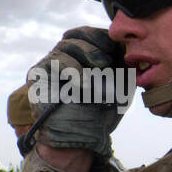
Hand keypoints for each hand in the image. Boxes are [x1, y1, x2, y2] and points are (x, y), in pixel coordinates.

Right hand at [22, 26, 126, 158]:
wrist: (81, 137)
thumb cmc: (102, 114)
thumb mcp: (121, 86)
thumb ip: (124, 65)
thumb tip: (131, 46)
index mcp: (85, 57)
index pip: (91, 34)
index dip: (105, 37)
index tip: (120, 48)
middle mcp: (67, 57)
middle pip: (78, 34)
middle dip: (96, 43)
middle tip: (108, 61)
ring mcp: (52, 64)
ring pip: (68, 44)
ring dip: (88, 55)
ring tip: (100, 72)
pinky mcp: (39, 73)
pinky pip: (57, 62)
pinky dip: (75, 71)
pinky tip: (84, 85)